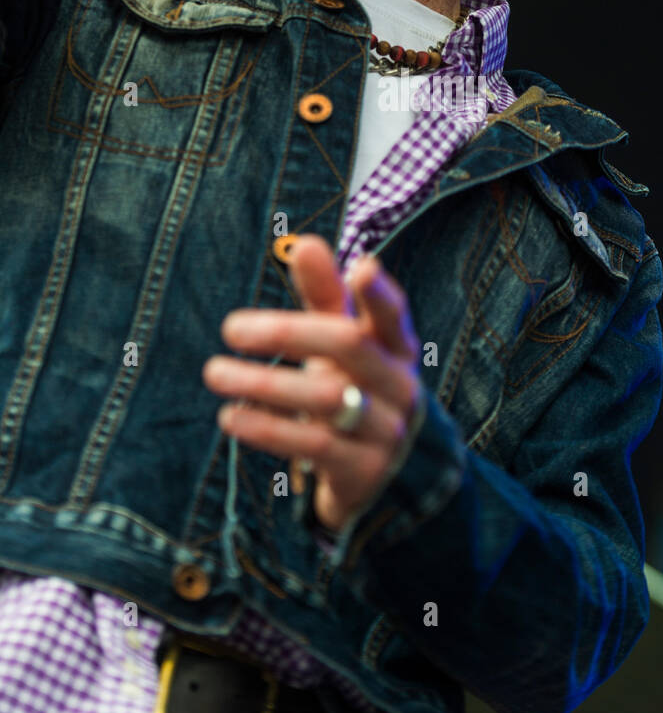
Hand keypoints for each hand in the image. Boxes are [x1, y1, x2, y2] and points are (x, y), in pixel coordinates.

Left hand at [202, 235, 421, 532]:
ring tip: (214, 373)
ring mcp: (385, 429)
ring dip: (264, 383)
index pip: (393, 315)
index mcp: (396, 346)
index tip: (361, 268)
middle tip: (230, 327)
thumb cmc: (356, 382)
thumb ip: (325, 294)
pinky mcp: (363, 469)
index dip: (380, 294)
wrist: (385, 469)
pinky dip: (267, 428)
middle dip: (288, 332)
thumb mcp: (343, 341)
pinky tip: (231, 415)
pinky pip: (313, 444)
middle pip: (348, 345)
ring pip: (326, 397)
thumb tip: (305, 243)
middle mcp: (398, 383)